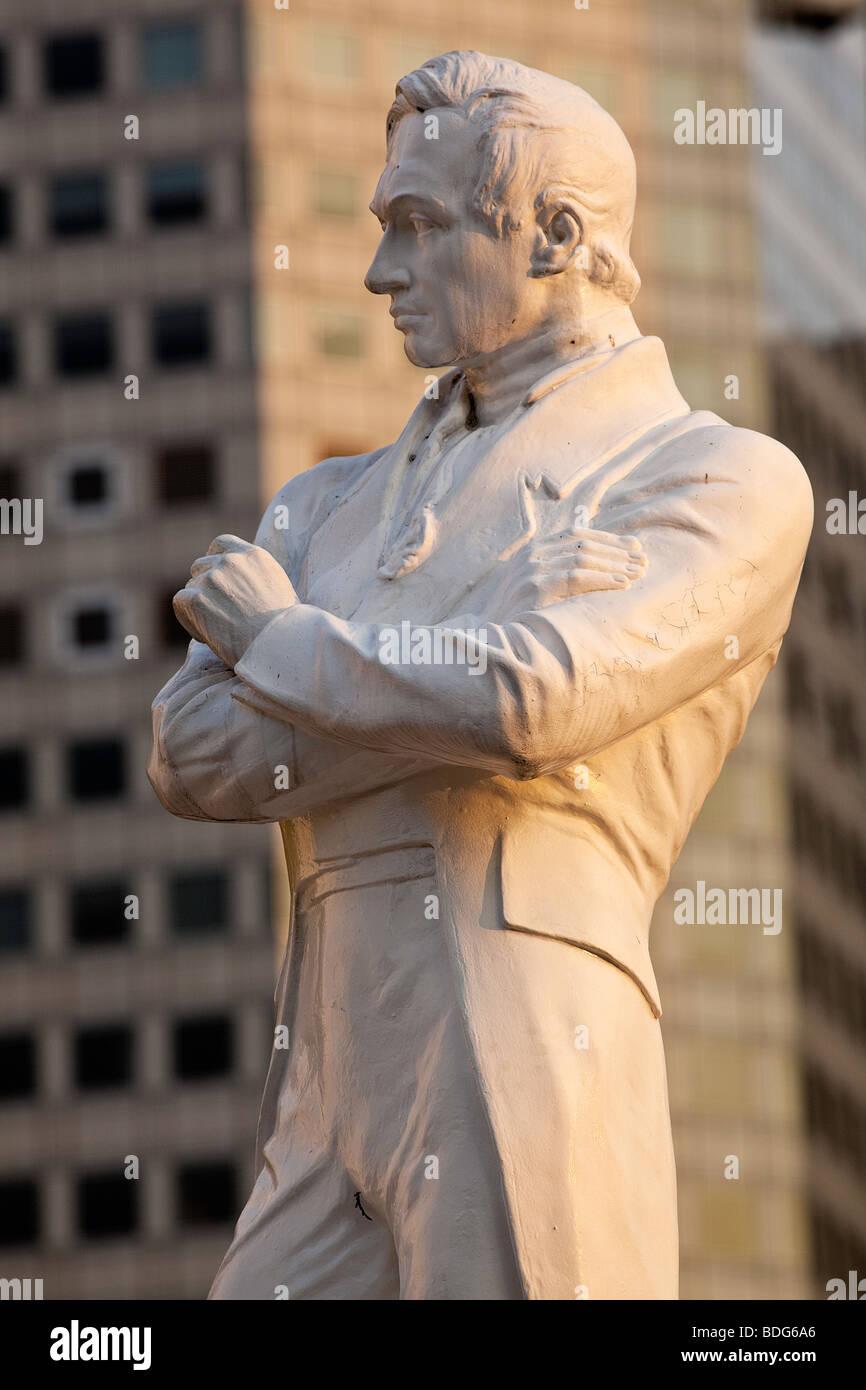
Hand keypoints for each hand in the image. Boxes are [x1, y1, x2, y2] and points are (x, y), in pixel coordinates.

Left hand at [173, 534, 298, 668]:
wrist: (278, 646)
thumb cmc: (285, 628)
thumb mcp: (279, 588)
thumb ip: (255, 576)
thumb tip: (240, 583)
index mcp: (254, 555)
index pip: (221, 544)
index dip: (215, 560)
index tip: (218, 578)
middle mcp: (231, 561)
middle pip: (201, 566)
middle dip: (206, 587)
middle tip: (219, 613)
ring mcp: (212, 578)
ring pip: (191, 586)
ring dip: (199, 605)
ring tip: (218, 628)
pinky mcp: (196, 599)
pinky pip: (181, 602)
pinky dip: (189, 619)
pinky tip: (207, 635)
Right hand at [497, 527, 646, 613]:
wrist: (487, 638)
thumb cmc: (514, 615)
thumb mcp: (531, 585)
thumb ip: (554, 571)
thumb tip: (594, 565)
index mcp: (532, 550)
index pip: (576, 534)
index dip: (608, 538)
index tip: (633, 545)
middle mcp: (532, 555)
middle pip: (584, 545)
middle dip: (617, 551)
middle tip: (643, 559)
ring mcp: (533, 570)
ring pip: (584, 558)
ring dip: (615, 565)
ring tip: (638, 572)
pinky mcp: (537, 588)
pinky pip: (578, 578)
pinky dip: (603, 579)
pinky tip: (623, 584)